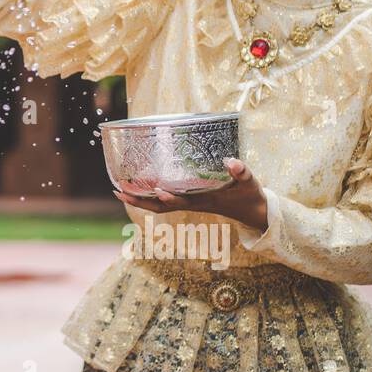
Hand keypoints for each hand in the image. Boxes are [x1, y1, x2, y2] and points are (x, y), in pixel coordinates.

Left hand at [113, 157, 268, 231]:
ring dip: (139, 200)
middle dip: (140, 201)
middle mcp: (192, 203)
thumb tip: (231, 160)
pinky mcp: (190, 199)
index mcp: (205, 201)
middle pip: (161, 207)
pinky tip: (138, 186)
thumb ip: (242, 172)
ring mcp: (189, 202)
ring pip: (159, 206)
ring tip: (119, 191)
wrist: (253, 210)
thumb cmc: (249, 195)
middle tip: (119, 192)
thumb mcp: (250, 182)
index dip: (169, 198)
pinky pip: (165, 201)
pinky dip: (150, 196)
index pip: (183, 202)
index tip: (158, 190)